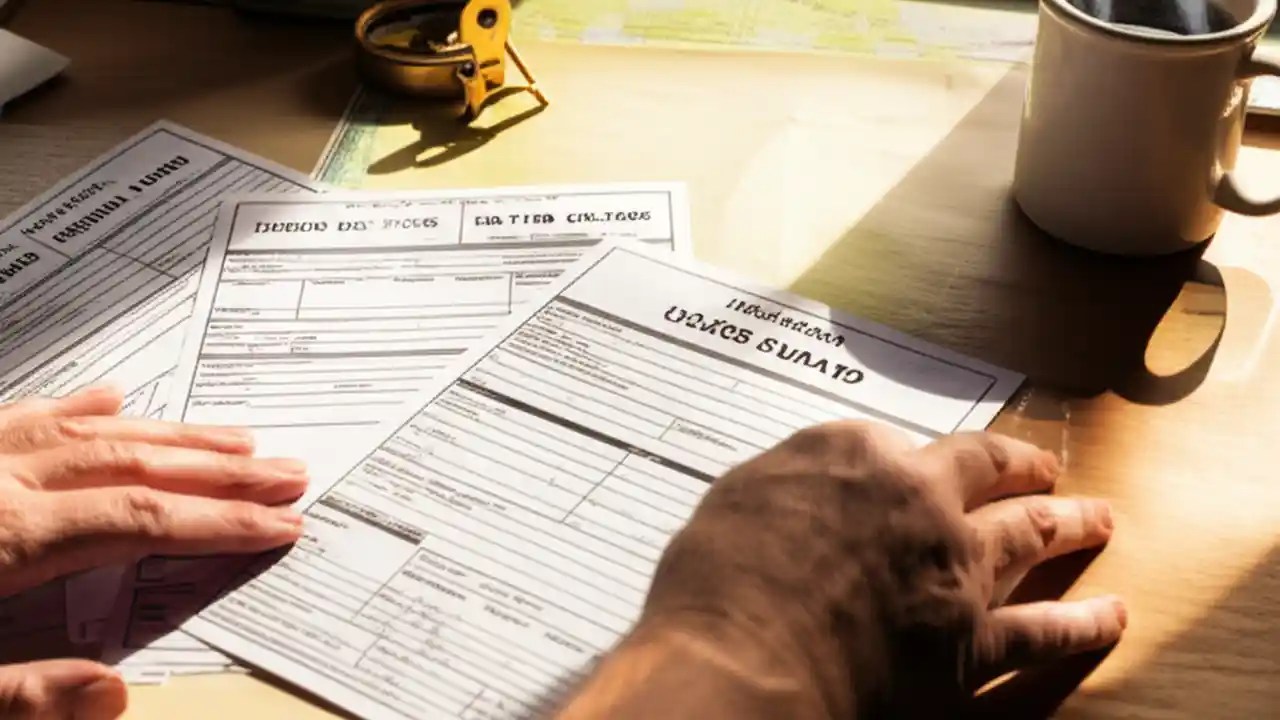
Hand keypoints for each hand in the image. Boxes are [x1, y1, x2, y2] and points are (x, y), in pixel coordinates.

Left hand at [0, 385, 308, 718]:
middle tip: (290, 475)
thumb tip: (112, 695)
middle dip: (224, 474)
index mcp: (3, 538)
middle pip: (135, 467)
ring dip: (174, 437)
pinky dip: (77, 406)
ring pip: (93, 433)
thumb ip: (18, 694)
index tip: (280, 526)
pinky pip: (27, 414)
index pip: (139, 521)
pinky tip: (113, 397)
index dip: (219, 523)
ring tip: (240, 441)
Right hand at [615, 422, 1122, 717]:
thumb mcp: (736, 500)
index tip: (913, 469)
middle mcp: (918, 495)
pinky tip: (1112, 616)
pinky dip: (1082, 625)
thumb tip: (802, 492)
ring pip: (1030, 533)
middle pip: (985, 468)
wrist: (744, 660)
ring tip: (1098, 519)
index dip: (908, 460)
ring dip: (1069, 524)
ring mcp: (954, 565)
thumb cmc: (718, 583)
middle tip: (1041, 467)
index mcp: (855, 453)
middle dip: (1019, 466)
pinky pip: (1043, 631)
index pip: (898, 444)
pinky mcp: (972, 639)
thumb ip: (786, 484)